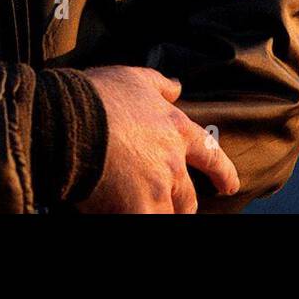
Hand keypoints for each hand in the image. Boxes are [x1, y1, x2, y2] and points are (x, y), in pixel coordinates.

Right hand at [74, 65, 239, 213]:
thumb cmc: (99, 94)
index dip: (222, 172)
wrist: (70, 118)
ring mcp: (158, 188)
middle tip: (172, 206)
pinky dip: (135, 216)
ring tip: (143, 208)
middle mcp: (172, 161)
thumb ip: (158, 84)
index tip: (228, 185)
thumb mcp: (132, 78)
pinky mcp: (138, 208)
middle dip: (181, 203)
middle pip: (187, 196)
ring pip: (169, 214)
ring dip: (158, 212)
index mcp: (175, 128)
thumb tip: (177, 85)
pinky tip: (122, 213)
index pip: (210, 154)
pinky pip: (146, 221)